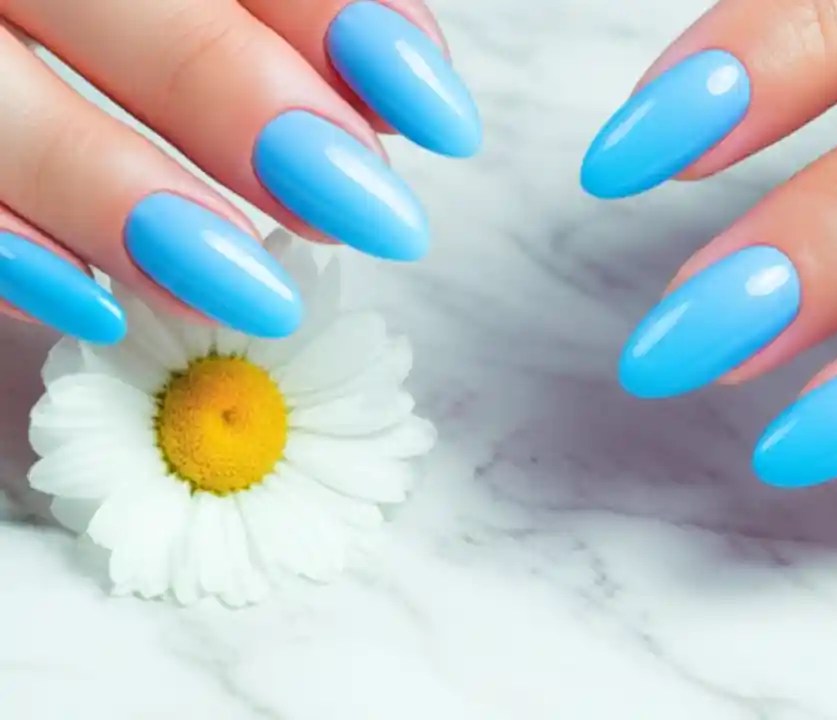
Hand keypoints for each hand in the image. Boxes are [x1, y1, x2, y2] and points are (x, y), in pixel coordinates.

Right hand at [0, 0, 478, 342]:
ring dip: (124, 196)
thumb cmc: (100, 16)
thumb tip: (389, 89)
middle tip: (364, 206)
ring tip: (253, 286)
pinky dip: (5, 244)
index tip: (437, 110)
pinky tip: (96, 300)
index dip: (334, 17)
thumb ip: (268, 3)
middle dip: (235, 98)